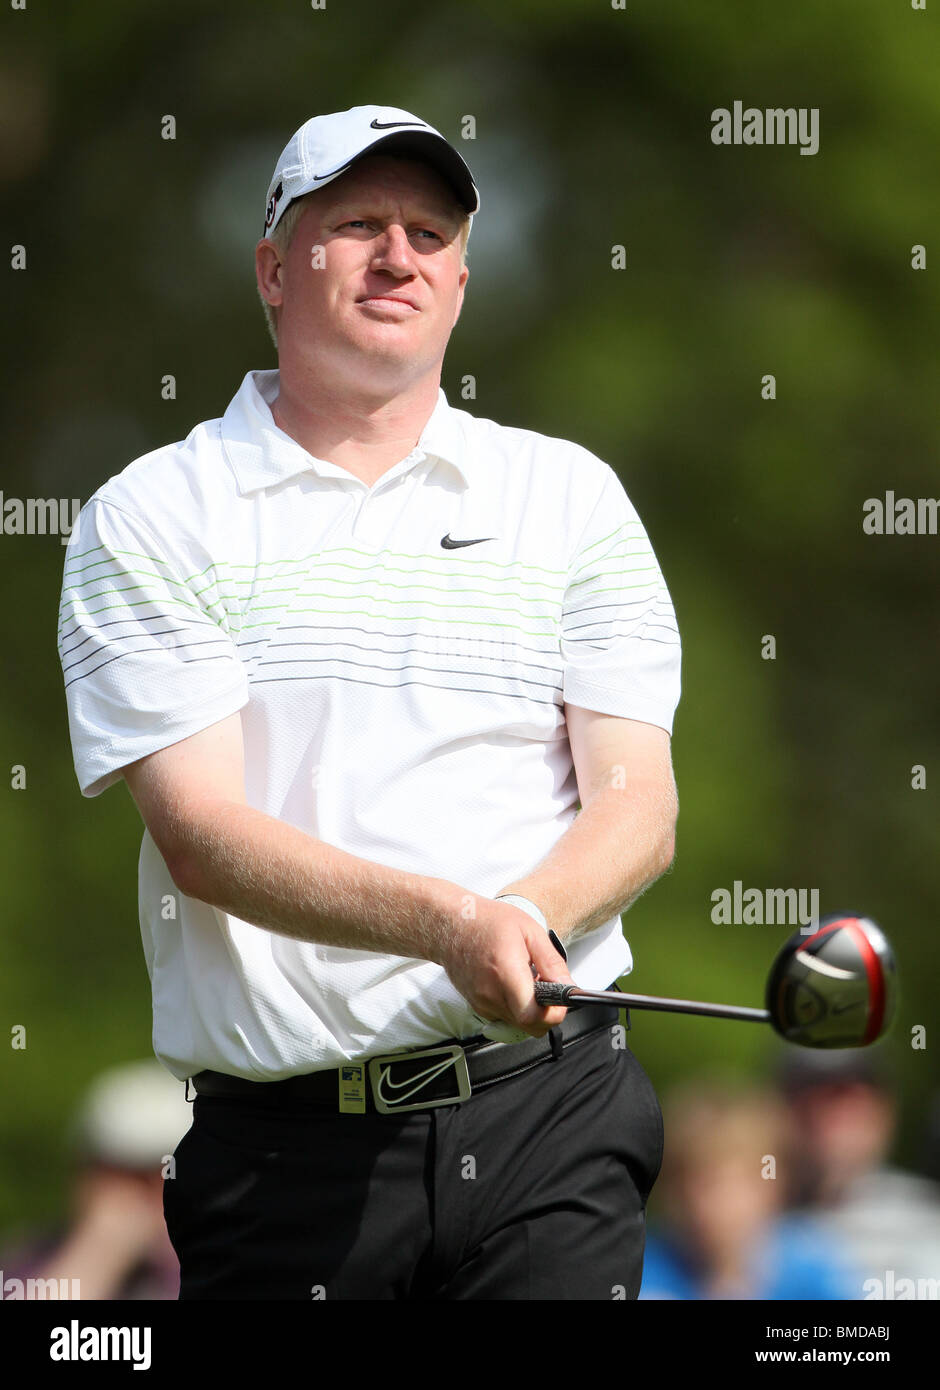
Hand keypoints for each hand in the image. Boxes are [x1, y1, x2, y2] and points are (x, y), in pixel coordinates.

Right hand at [438, 897, 574, 1037]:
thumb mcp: (529, 931)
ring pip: (517, 1025)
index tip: (560, 1001)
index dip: (553, 1014)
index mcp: (505, 973)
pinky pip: (504, 1018)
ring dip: (529, 1010)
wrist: (450, 924)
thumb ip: (552, 962)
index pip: (533, 1017)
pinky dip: (515, 1007)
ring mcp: (481, 1003)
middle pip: (528, 1027)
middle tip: (546, 988)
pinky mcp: (477, 1006)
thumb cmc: (486, 922)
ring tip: (527, 982)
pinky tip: (513, 985)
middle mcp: (490, 994)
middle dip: (545, 1013)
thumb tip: (568, 986)